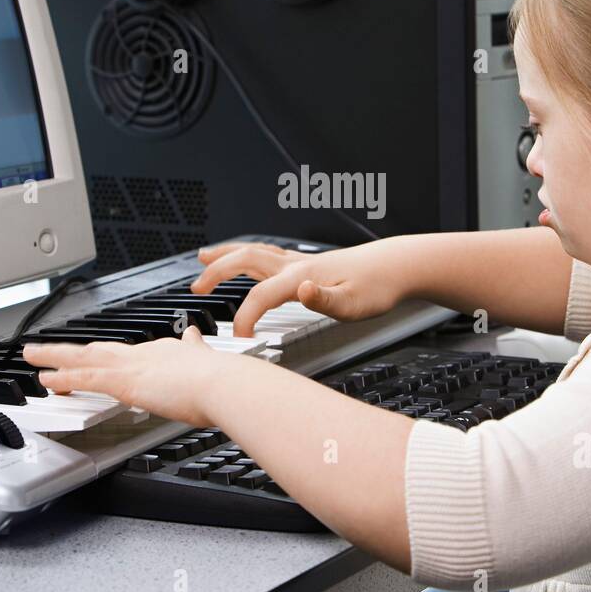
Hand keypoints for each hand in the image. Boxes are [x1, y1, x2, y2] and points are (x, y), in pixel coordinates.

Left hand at [22, 327, 230, 426]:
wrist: (224, 383)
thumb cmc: (222, 380)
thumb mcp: (207, 358)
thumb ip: (197, 348)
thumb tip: (196, 336)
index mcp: (164, 351)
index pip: (127, 353)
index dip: (106, 355)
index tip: (95, 355)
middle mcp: (144, 353)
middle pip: (98, 350)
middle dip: (69, 350)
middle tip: (43, 348)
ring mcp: (133, 366)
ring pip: (84, 358)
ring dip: (55, 357)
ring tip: (32, 356)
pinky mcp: (126, 382)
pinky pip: (86, 378)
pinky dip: (64, 377)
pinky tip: (47, 379)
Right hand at [191, 239, 409, 336]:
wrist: (396, 266)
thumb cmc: (377, 287)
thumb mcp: (355, 304)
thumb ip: (325, 300)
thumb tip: (302, 290)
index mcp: (302, 277)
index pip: (260, 295)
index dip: (245, 318)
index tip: (240, 339)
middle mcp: (295, 265)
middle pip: (245, 260)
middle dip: (216, 272)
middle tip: (195, 288)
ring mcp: (299, 261)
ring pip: (252, 252)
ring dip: (224, 256)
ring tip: (202, 258)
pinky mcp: (305, 263)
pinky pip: (264, 254)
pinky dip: (244, 255)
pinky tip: (243, 260)